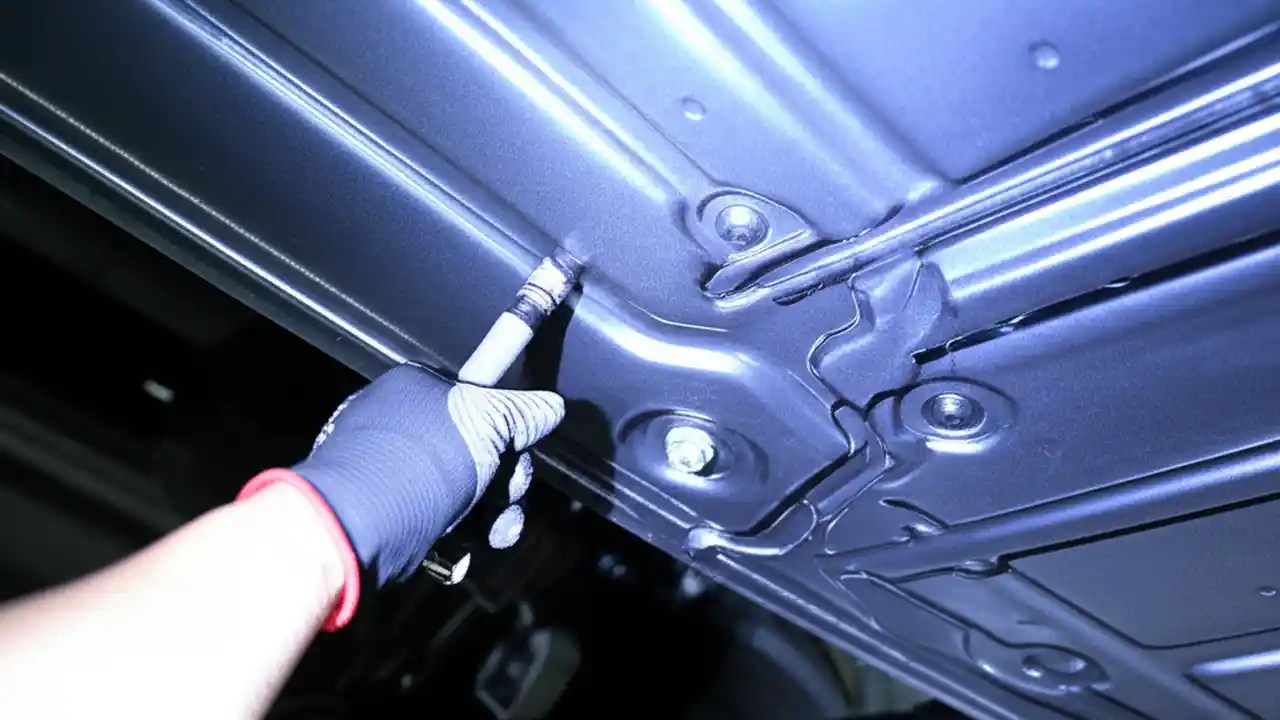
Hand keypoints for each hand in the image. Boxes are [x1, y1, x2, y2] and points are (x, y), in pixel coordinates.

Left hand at [292, 364, 563, 585]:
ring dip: (491, 519)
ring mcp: (397, 473)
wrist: (355, 526)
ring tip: (491, 535)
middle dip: (505, 484)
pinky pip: (441, 524)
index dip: (510, 431)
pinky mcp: (392, 515)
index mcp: (420, 390)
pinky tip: (459, 550)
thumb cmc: (421, 462)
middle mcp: (406, 427)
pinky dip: (457, 540)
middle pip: (483, 451)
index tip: (520, 453)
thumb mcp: (487, 423)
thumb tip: (552, 407)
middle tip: (503, 499)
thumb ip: (524, 413)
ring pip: (467, 494)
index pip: (483, 403)